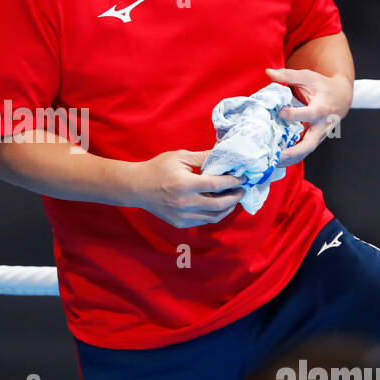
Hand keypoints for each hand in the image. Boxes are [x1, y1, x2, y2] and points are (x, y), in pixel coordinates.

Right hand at [130, 149, 246, 228]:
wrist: (137, 187)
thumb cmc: (158, 168)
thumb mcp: (179, 157)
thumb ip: (203, 157)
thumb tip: (224, 156)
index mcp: (184, 184)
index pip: (217, 185)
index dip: (233, 181)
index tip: (243, 178)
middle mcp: (184, 203)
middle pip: (220, 204)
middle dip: (235, 197)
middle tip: (242, 190)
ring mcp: (182, 215)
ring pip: (214, 216)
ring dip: (227, 208)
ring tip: (233, 199)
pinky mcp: (180, 223)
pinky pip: (203, 221)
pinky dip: (214, 214)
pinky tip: (218, 205)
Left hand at [265, 67, 350, 166]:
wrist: (342, 96)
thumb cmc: (323, 86)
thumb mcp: (308, 77)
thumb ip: (288, 76)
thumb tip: (268, 72)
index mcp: (322, 109)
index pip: (310, 114)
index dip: (295, 114)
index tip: (281, 112)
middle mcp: (322, 126)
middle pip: (310, 143)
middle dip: (294, 152)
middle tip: (277, 156)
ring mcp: (319, 135)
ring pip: (306, 151)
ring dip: (290, 159)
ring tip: (272, 164)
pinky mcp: (314, 140)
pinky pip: (303, 151)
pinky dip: (291, 158)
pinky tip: (275, 161)